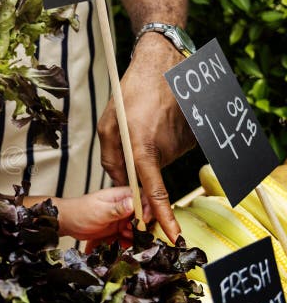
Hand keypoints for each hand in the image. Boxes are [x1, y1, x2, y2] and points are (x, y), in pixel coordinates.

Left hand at [56, 186, 150, 243]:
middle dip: (142, 225)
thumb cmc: (79, 212)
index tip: (144, 220)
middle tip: (133, 231)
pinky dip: (129, 240)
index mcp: (120, 195)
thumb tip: (133, 203)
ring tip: (125, 236)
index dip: (148, 208)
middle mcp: (123, 205)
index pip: (142, 197)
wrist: (67, 223)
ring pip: (138, 226)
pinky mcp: (117, 228)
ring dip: (135, 234)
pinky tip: (123, 243)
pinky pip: (129, 235)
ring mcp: (121, 217)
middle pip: (143, 213)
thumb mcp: (99, 210)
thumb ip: (117, 208)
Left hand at [97, 33, 195, 242]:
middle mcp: (167, 149)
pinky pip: (172, 149)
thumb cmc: (132, 94)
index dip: (161, 215)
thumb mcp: (108, 125)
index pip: (153, 191)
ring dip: (151, 149)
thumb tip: (120, 182)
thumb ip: (111, 157)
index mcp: (142, 148)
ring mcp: (182, 143)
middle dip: (139, 163)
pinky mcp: (193, 137)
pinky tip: (161, 121)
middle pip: (150, 174)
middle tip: (133, 135)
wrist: (163, 67)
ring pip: (160, 160)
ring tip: (148, 123)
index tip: (172, 235)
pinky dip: (164, 141)